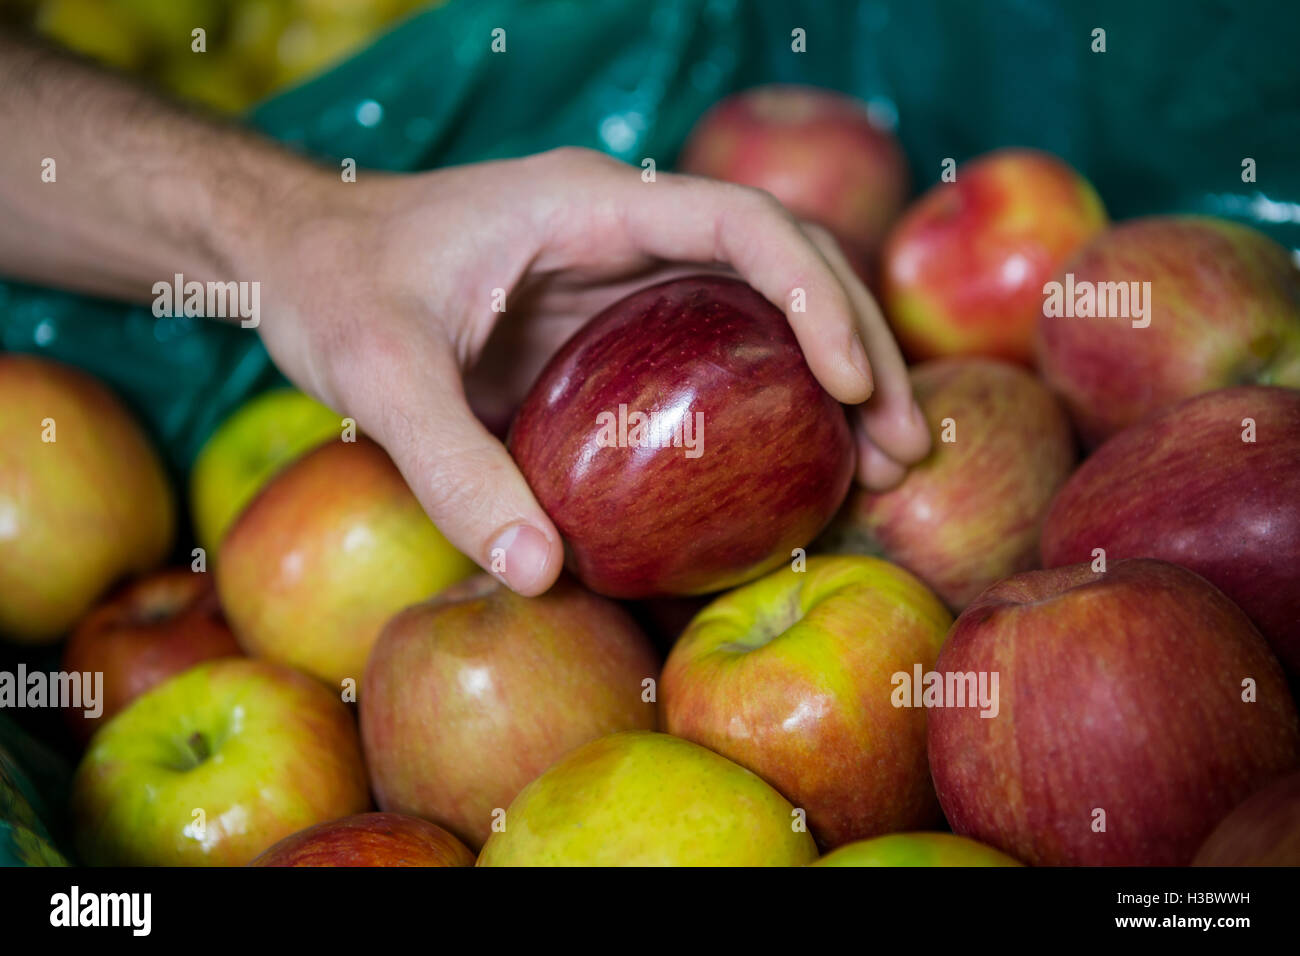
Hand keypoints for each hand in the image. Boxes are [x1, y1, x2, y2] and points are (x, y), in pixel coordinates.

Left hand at [248, 147, 929, 594]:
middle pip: (780, 268)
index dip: (813, 294)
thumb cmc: (331, 285)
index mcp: (587, 207)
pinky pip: (710, 355)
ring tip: (875, 468)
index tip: (849, 383)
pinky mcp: (607, 329)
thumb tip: (544, 576)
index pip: (739, 224)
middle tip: (898, 449)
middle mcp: (622, 231)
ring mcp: (620, 278)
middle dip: (854, 347)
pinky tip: (786, 470)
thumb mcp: (379, 372)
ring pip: (759, 310)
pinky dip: (762, 405)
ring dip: (827, 379)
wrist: (295, 259)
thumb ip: (452, 468)